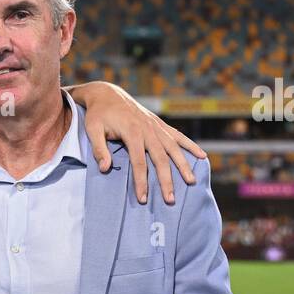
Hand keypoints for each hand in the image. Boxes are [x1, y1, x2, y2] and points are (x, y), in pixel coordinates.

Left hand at [73, 81, 206, 204]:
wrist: (108, 93)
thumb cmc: (98, 114)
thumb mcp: (92, 129)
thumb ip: (98, 149)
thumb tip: (105, 169)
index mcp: (132, 131)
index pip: (139, 162)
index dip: (141, 181)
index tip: (143, 199)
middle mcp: (148, 129)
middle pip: (161, 158)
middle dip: (166, 180)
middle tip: (170, 199)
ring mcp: (156, 126)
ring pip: (174, 148)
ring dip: (183, 165)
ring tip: (192, 182)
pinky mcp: (159, 124)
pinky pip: (178, 136)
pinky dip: (190, 145)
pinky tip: (202, 156)